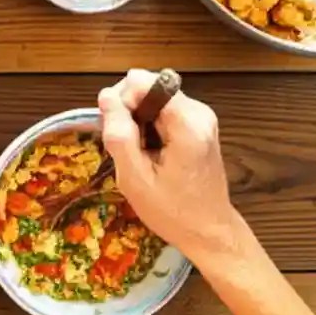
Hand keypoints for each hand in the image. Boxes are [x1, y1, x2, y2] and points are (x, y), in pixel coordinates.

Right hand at [98, 69, 245, 266]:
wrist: (210, 231)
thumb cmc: (172, 211)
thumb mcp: (135, 179)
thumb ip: (119, 134)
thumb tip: (105, 96)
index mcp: (187, 124)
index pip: (142, 83)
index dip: (121, 102)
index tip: (115, 132)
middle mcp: (199, 112)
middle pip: (148, 87)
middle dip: (128, 110)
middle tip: (125, 146)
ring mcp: (202, 116)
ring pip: (153, 97)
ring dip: (137, 119)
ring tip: (136, 151)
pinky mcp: (200, 124)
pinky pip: (163, 109)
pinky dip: (149, 124)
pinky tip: (148, 150)